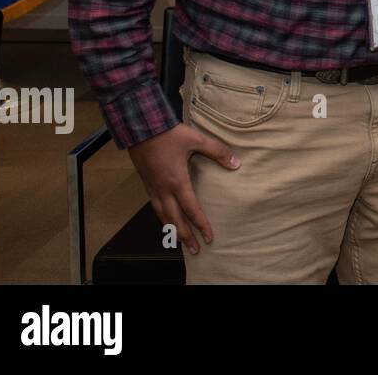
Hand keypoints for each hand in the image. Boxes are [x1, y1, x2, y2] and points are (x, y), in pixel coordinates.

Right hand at [127, 123, 237, 255]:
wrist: (140, 127)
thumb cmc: (169, 134)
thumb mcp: (196, 140)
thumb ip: (218, 152)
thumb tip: (236, 163)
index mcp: (177, 182)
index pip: (191, 210)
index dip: (201, 225)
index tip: (209, 238)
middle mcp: (163, 190)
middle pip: (174, 220)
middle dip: (185, 236)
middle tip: (194, 250)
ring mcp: (153, 188)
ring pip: (162, 216)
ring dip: (172, 229)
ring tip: (179, 241)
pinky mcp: (146, 183)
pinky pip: (155, 207)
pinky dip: (162, 217)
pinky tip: (166, 219)